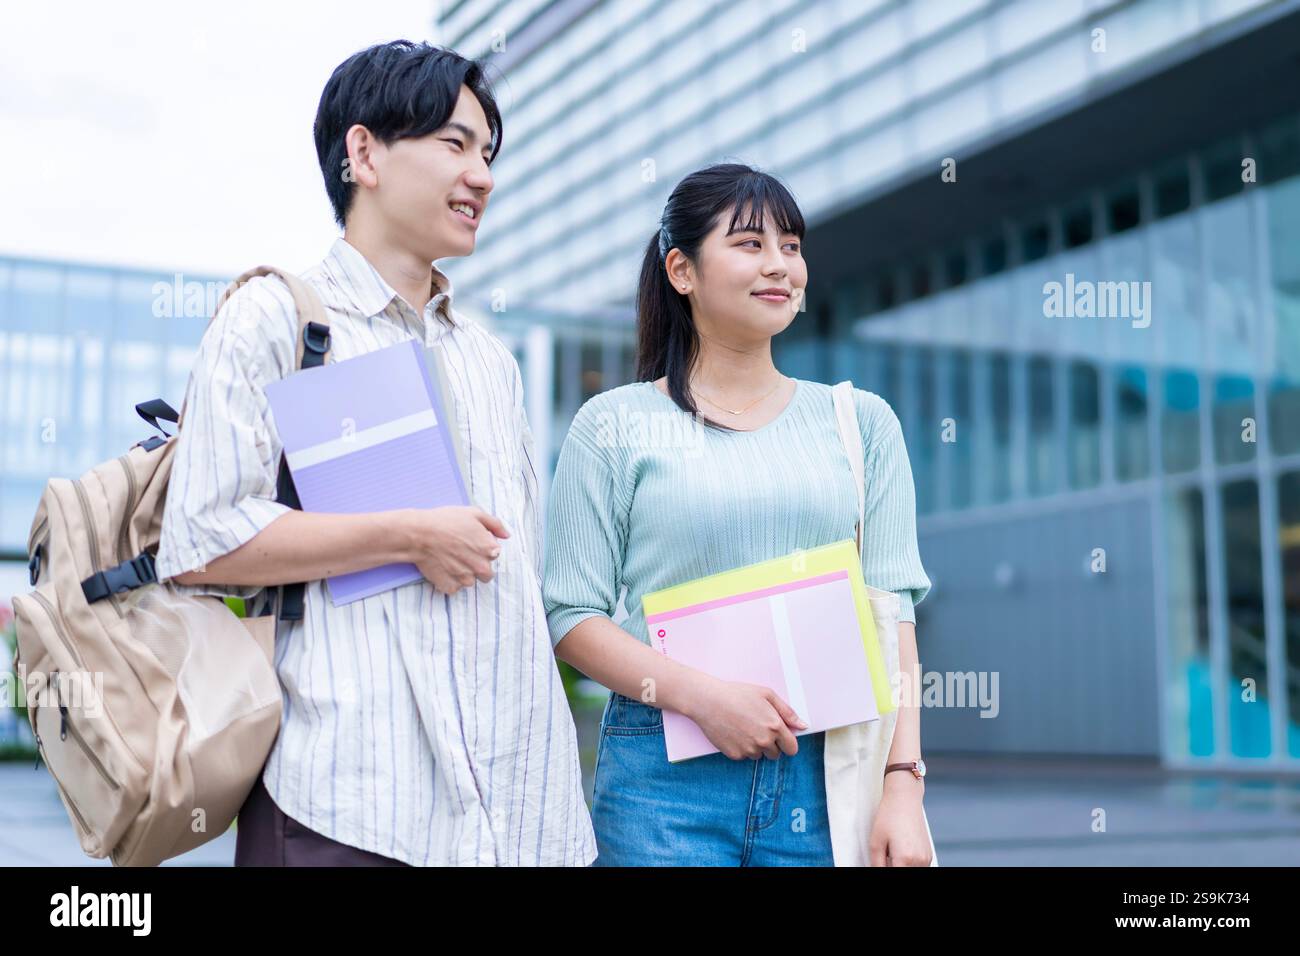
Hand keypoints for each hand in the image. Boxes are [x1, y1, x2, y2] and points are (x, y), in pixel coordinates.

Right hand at [406, 506, 509, 593]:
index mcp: (489, 549)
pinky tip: (442, 568)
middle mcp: (481, 567)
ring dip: (463, 574)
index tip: (471, 543)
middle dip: (477, 565)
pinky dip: (449, 581)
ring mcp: (465, 579)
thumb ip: (495, 524)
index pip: (494, 554)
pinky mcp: (450, 586)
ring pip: (470, 581)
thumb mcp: (474, 513)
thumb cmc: (446, 521)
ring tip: (450, 560)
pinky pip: (454, 588)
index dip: (483, 548)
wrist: (419, 534)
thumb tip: (507, 535)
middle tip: (462, 554)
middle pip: (486, 573)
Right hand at [685, 677, 806, 759]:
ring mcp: (749, 750)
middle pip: (775, 754)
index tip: (781, 738)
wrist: (708, 701)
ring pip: (759, 755)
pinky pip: (744, 756)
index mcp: (775, 726)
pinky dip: (741, 748)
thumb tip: (803, 726)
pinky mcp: (735, 755)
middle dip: (771, 745)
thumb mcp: (766, 695)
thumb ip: (787, 712)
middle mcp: (764, 741)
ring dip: (755, 746)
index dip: (787, 743)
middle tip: (757, 728)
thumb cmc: (737, 694)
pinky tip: (734, 732)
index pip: (792, 748)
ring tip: (743, 727)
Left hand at [868, 776, 931, 865]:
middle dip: (893, 866)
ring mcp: (926, 858)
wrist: (905, 800)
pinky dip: (909, 864)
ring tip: (893, 852)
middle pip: (903, 874)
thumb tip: (877, 871)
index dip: (884, 868)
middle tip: (886, 855)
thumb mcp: (875, 842)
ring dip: (901, 866)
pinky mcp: (929, 855)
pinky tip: (901, 851)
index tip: (881, 862)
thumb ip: (876, 864)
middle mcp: (919, 861)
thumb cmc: (890, 816)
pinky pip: (918, 867)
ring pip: (911, 872)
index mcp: (905, 859)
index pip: (894, 875)